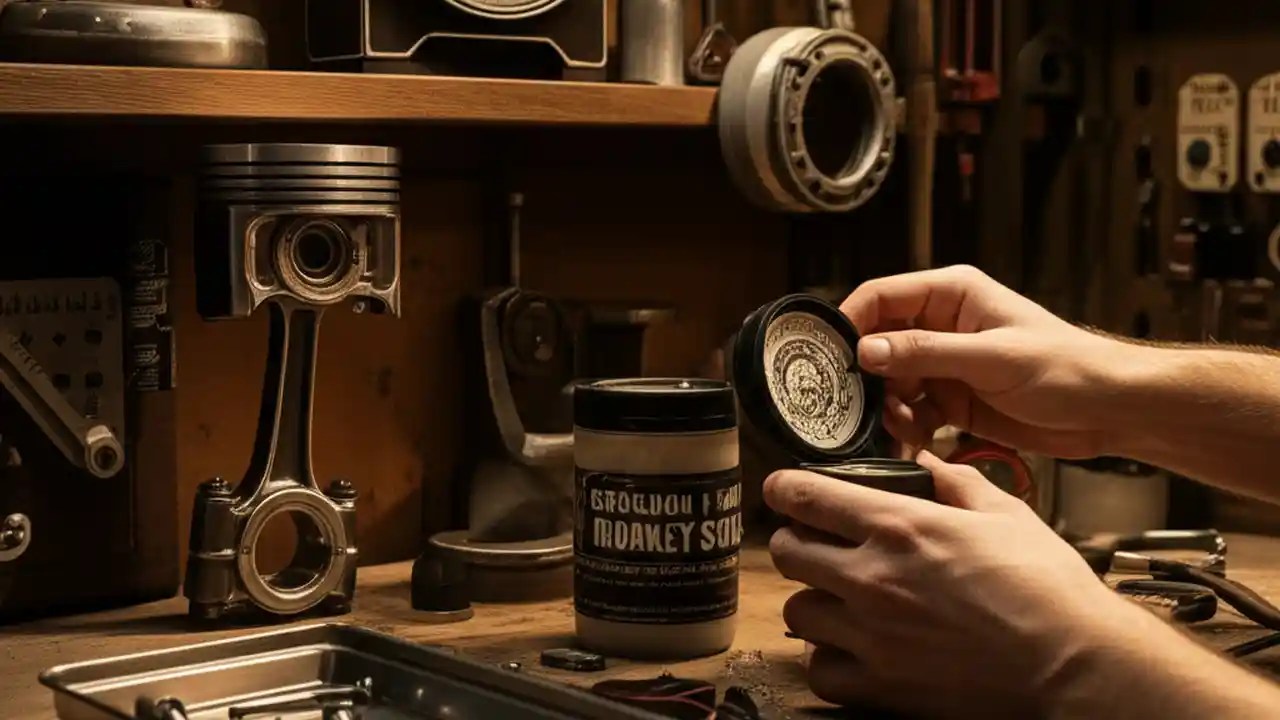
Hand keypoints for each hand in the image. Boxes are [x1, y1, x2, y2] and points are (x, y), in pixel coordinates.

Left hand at [767, 452, 1127, 716]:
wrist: (1074, 667)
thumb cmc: (1048, 591)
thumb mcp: (1007, 515)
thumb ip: (958, 481)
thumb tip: (930, 460)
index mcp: (900, 526)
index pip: (806, 496)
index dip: (783, 488)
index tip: (781, 490)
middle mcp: (873, 577)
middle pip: (786, 552)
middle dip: (794, 542)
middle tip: (814, 545)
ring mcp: (871, 635)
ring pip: (796, 610)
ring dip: (812, 600)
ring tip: (838, 600)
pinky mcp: (880, 685)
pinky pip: (820, 669)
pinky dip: (828, 659)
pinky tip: (851, 649)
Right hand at [840, 264, 1133, 457]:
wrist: (1107, 411)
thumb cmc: (1066, 368)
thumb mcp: (991, 357)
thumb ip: (925, 352)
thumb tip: (867, 351)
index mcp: (951, 295)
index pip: (880, 297)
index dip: (850, 322)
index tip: (831, 356)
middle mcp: (941, 325)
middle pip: (878, 343)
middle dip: (869, 376)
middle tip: (863, 404)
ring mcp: (945, 365)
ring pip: (891, 382)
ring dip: (889, 406)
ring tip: (904, 424)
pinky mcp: (952, 400)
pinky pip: (911, 410)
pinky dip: (908, 426)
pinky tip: (919, 438)